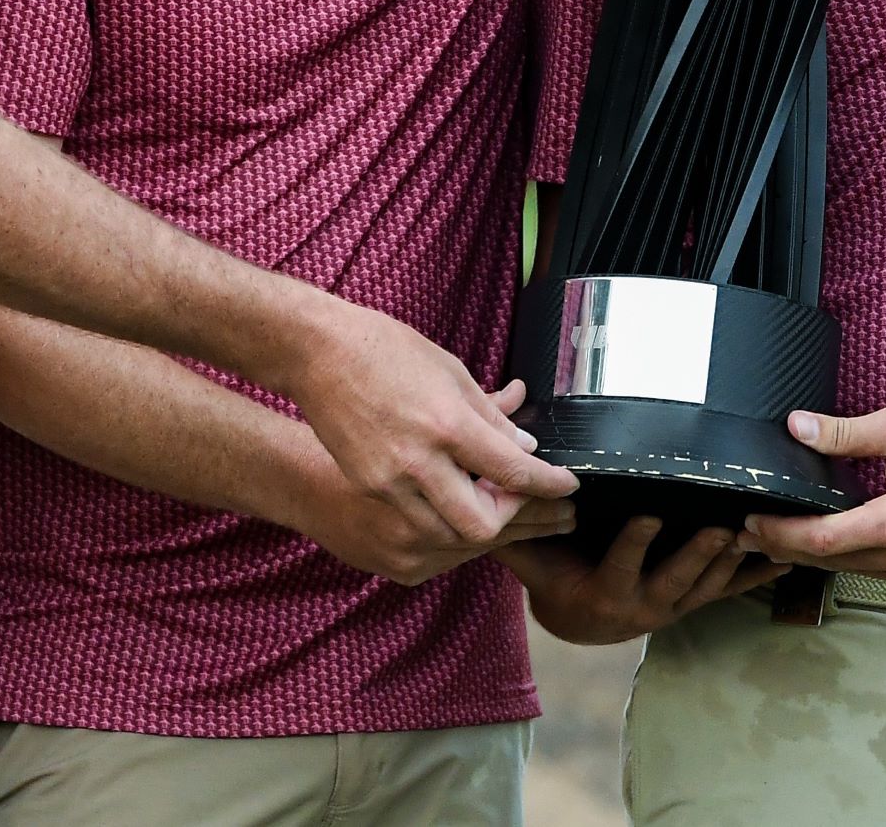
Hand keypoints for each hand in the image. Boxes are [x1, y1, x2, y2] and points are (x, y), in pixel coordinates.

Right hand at [282, 305, 577, 548]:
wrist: (318, 354)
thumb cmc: (387, 350)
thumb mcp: (452, 373)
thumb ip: (490, 418)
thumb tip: (524, 447)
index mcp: (448, 424)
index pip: (513, 472)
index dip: (549, 484)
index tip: (567, 486)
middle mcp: (418, 461)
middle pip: (480, 525)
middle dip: (509, 518)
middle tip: (520, 497)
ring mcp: (388, 481)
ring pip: (445, 535)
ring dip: (472, 523)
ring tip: (486, 497)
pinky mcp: (368, 489)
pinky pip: (415, 522)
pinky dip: (440, 517)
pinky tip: (449, 494)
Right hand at [499, 516, 789, 644]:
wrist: (579, 617)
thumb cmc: (554, 572)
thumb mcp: (531, 558)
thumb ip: (517, 529)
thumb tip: (490, 490)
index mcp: (602, 590)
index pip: (620, 564)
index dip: (635, 542)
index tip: (649, 515)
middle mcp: (641, 604)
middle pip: (674, 579)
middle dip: (698, 555)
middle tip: (719, 529)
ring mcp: (672, 606)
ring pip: (707, 586)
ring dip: (733, 562)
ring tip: (756, 534)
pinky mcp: (694, 602)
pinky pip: (730, 591)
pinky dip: (758, 575)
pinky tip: (786, 557)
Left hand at [743, 402, 885, 587]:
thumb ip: (848, 433)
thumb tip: (798, 428)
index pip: (825, 540)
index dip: (782, 535)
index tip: (753, 523)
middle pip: (834, 563)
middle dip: (789, 548)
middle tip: (751, 532)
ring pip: (856, 571)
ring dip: (818, 556)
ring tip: (781, 537)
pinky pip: (881, 572)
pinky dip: (851, 558)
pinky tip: (831, 543)